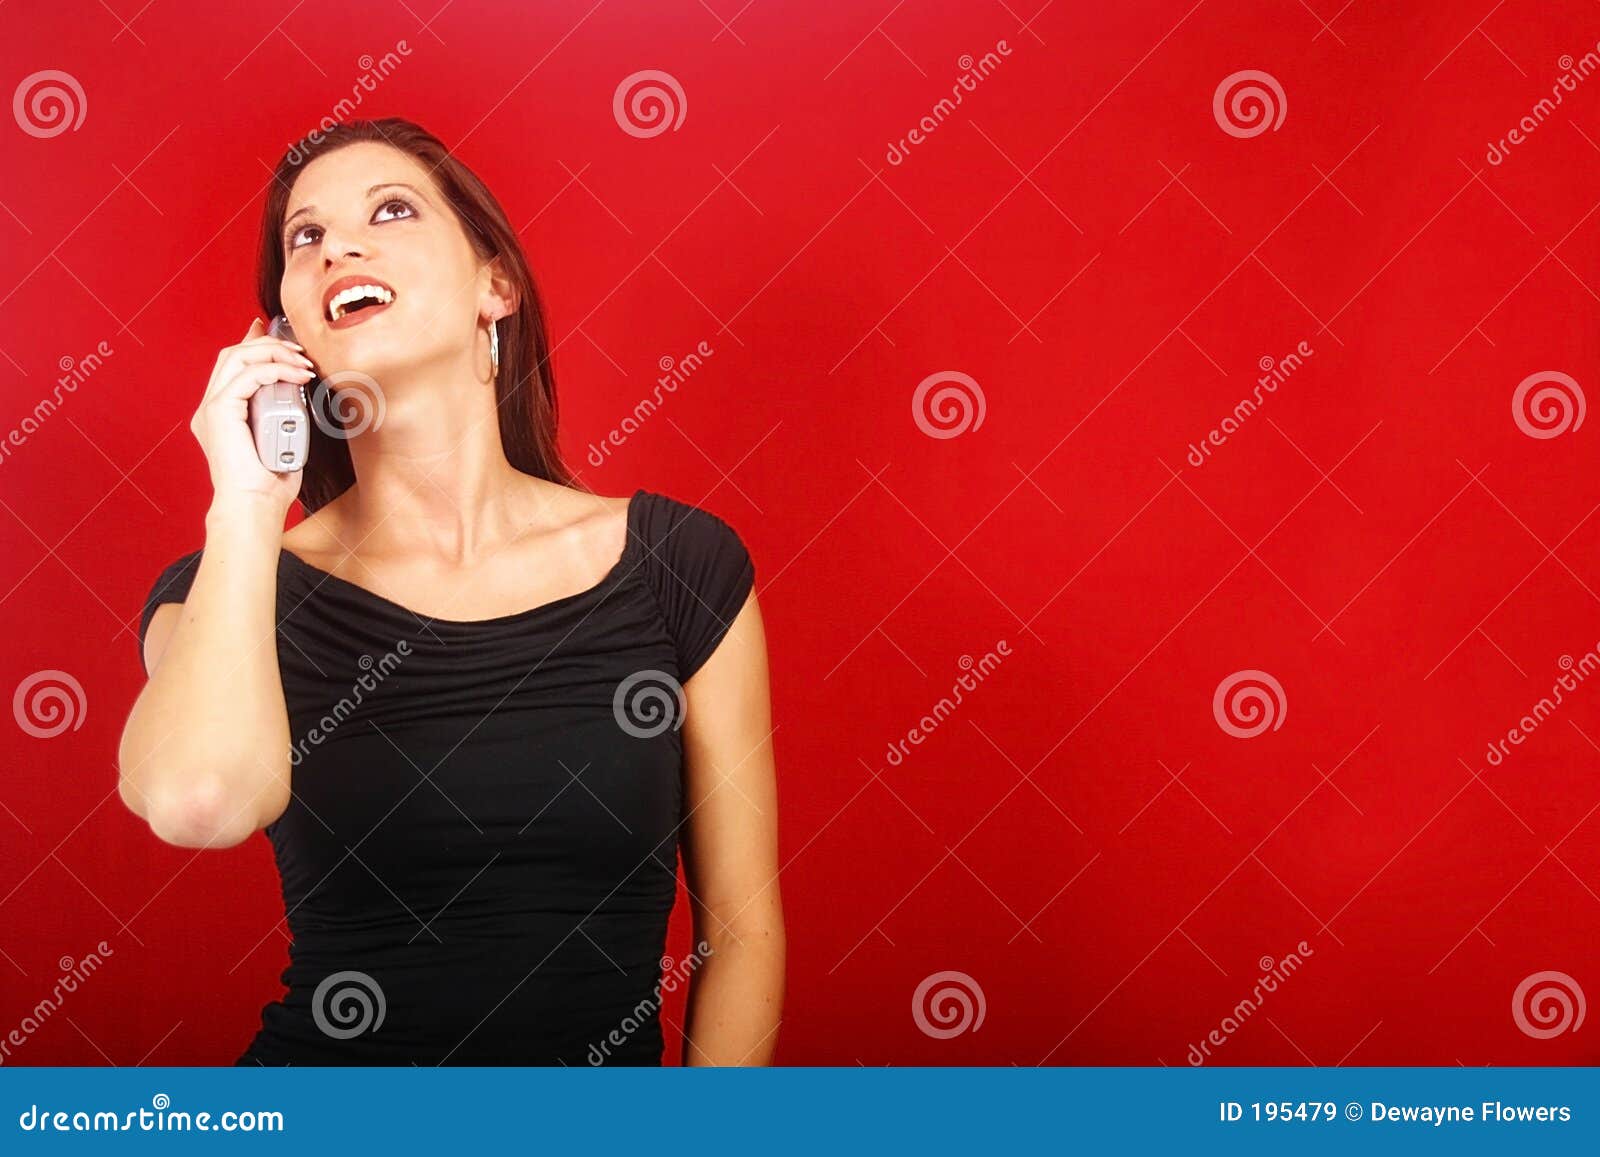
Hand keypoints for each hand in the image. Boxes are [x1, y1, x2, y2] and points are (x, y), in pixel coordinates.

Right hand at [191, 317, 316, 513]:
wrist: (254, 507)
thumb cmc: (269, 483)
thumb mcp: (281, 436)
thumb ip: (282, 410)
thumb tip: (296, 387)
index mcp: (221, 413)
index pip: (233, 365)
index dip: (252, 341)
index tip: (275, 331)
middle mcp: (211, 408)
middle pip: (233, 355)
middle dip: (268, 344)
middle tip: (299, 351)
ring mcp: (211, 409)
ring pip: (237, 358)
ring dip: (273, 353)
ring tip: (302, 362)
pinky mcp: (218, 412)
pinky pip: (246, 376)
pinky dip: (275, 370)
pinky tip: (297, 376)